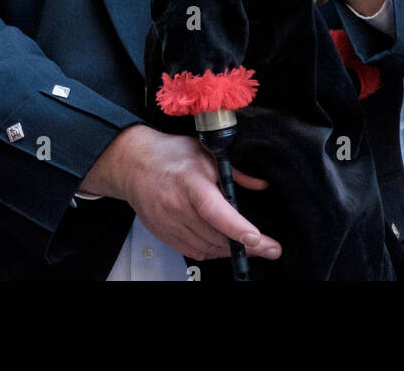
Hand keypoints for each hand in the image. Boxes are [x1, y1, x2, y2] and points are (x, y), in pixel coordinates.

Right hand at [83, 126, 280, 261]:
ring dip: (232, 250)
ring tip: (251, 246)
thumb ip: (234, 171)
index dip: (236, 227)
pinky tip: (224, 244)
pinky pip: (195, 252)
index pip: (213, 209)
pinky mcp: (165, 236)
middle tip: (271, 248)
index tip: (257, 239)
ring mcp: (169, 224)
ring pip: (208, 248)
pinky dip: (213, 251)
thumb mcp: (205, 152)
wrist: (132, 165)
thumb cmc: (169, 155)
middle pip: (215, 235)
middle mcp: (177, 206)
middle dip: (248, 246)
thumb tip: (260, 186)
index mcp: (189, 180)